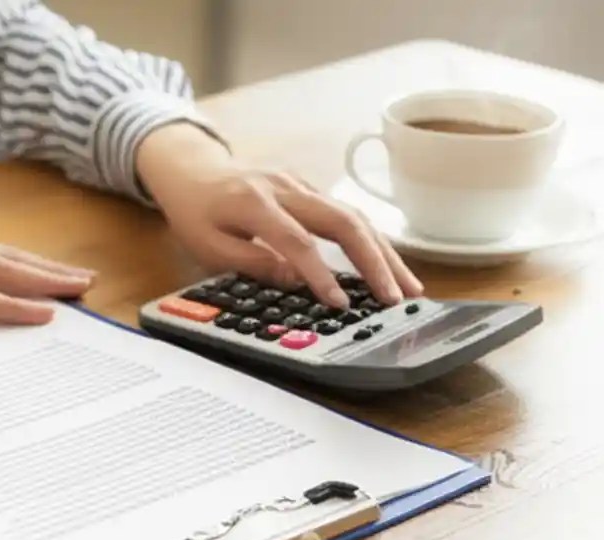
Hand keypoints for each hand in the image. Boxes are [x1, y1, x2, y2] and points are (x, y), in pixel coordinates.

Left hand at [135, 123, 422, 307]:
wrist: (193, 171)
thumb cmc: (197, 212)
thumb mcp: (206, 244)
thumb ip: (248, 260)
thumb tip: (294, 278)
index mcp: (253, 202)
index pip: (296, 240)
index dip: (320, 273)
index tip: (340, 304)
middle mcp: (285, 188)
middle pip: (342, 220)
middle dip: (374, 260)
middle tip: (397, 297)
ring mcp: (302, 185)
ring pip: (354, 215)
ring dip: (384, 252)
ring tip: (409, 287)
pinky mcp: (311, 190)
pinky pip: (347, 215)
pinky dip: (371, 241)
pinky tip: (388, 266)